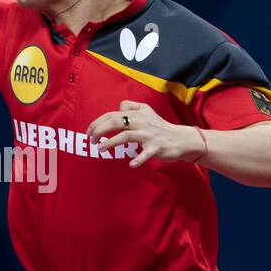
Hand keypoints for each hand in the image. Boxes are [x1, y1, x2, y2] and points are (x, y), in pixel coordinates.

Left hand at [86, 101, 204, 168]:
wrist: (181, 139)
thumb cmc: (160, 127)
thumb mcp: (147, 111)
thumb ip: (132, 106)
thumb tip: (118, 107)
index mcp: (137, 113)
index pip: (112, 114)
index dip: (98, 122)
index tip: (89, 131)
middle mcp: (141, 122)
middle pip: (115, 122)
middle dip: (99, 130)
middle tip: (91, 140)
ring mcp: (149, 135)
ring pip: (126, 136)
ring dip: (111, 142)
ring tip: (101, 149)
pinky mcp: (156, 147)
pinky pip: (145, 154)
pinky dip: (138, 159)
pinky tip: (131, 164)